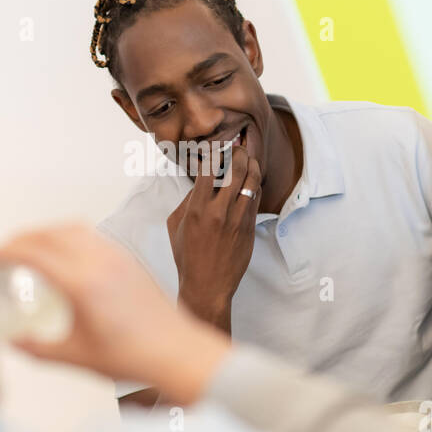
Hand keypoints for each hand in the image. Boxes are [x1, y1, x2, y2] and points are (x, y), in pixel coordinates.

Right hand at [0, 225, 231, 404]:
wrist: (177, 351)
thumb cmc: (130, 357)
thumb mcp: (76, 357)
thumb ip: (38, 349)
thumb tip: (12, 342)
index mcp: (82, 283)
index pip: (34, 253)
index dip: (7, 251)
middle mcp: (98, 261)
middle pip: (49, 234)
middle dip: (22, 238)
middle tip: (4, 252)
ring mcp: (116, 256)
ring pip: (71, 229)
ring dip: (46, 233)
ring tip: (30, 249)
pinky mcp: (128, 258)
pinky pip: (90, 235)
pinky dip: (68, 236)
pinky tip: (64, 255)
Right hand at [166, 144, 260, 330]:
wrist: (207, 286)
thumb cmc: (187, 256)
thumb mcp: (176, 225)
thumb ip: (187, 200)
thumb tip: (201, 182)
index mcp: (197, 209)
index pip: (208, 169)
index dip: (213, 153)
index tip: (214, 146)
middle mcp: (219, 211)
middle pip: (235, 170)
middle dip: (238, 153)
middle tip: (237, 146)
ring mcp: (238, 220)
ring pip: (251, 182)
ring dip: (251, 165)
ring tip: (249, 158)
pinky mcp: (249, 229)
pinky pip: (255, 200)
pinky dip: (254, 185)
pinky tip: (252, 180)